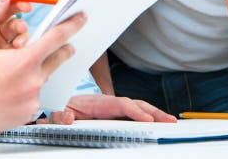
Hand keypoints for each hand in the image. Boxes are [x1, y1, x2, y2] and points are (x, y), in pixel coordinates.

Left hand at [0, 0, 31, 72]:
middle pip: (9, 7)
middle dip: (19, 5)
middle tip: (27, 7)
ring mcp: (0, 35)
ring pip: (16, 24)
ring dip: (21, 27)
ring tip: (20, 33)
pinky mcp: (8, 48)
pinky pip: (20, 39)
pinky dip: (22, 41)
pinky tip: (18, 47)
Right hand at [0, 12, 87, 140]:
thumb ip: (19, 50)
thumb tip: (31, 49)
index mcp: (24, 60)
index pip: (56, 37)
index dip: (71, 26)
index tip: (80, 19)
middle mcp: (32, 80)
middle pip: (58, 59)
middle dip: (63, 51)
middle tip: (67, 46)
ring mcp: (31, 99)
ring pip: (43, 80)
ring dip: (36, 75)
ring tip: (16, 77)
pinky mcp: (27, 114)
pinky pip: (34, 98)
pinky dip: (26, 92)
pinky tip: (8, 93)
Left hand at [41, 94, 175, 124]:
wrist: (61, 107)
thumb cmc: (62, 109)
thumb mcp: (57, 111)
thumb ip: (59, 115)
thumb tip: (67, 118)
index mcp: (98, 103)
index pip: (120, 104)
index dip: (135, 112)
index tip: (148, 120)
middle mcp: (109, 104)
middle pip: (135, 104)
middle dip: (154, 112)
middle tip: (170, 121)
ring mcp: (114, 109)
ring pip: (138, 109)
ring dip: (155, 115)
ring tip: (171, 123)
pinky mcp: (116, 116)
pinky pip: (134, 116)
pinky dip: (148, 118)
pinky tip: (158, 125)